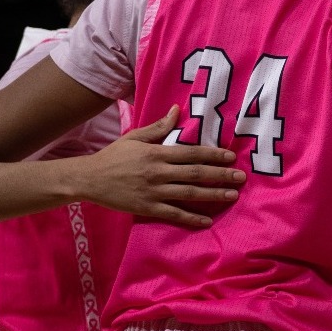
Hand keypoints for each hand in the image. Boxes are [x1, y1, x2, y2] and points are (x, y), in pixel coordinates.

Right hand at [75, 108, 246, 228]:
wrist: (89, 179)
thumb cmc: (114, 156)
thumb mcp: (135, 137)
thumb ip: (158, 127)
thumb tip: (177, 110)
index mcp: (157, 153)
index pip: (191, 153)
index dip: (213, 155)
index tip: (231, 157)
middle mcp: (158, 172)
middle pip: (195, 174)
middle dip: (220, 176)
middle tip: (241, 178)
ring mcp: (153, 191)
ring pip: (189, 194)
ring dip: (212, 195)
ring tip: (232, 196)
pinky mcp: (147, 208)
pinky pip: (173, 214)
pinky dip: (191, 218)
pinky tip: (207, 220)